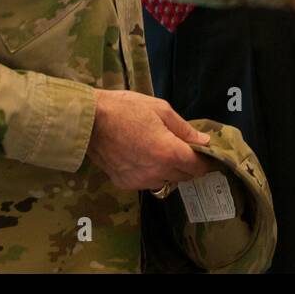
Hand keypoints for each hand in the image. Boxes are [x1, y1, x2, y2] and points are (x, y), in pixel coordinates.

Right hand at [85, 89, 209, 190]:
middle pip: (184, 176)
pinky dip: (150, 173)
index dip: (204, 161)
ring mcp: (140, 181)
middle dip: (187, 164)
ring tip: (158, 150)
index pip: (198, 168)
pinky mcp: (125, 184)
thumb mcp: (160, 109)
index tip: (204, 154)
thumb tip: (204, 141)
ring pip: (166, 181)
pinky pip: (147, 182)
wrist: (89, 121)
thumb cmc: (126, 109)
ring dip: (169, 170)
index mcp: (169, 152)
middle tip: (180, 147)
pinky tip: (141, 157)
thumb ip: (184, 128)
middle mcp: (158, 172)